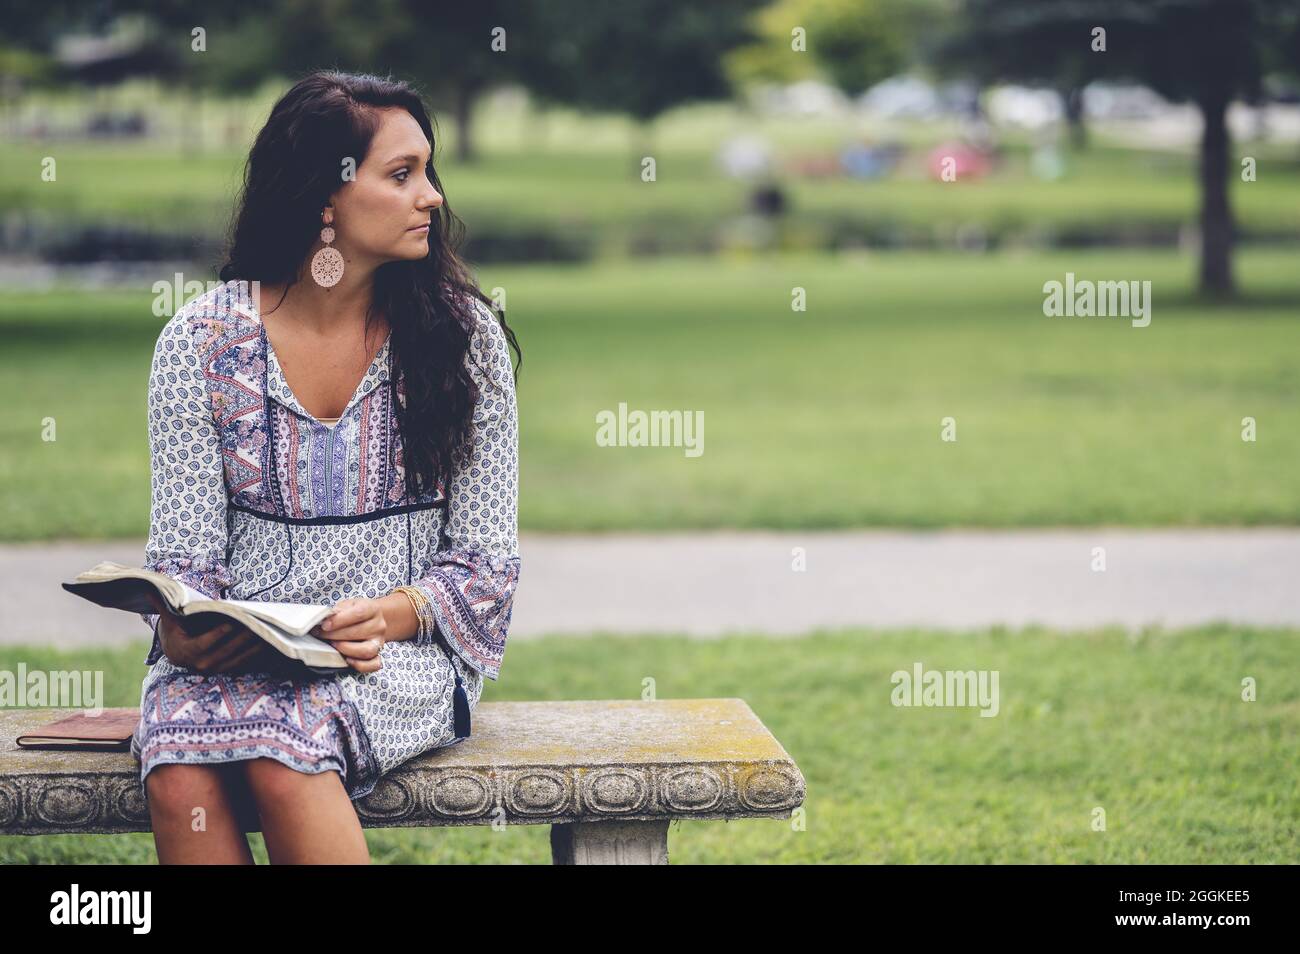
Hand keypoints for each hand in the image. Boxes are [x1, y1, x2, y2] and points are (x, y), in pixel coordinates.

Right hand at [156, 609, 283, 674]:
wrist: (177, 654)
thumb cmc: (175, 630)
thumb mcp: (169, 618)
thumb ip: (163, 603)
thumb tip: (149, 586)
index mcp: (187, 651)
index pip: (205, 643)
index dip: (218, 634)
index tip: (231, 624)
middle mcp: (202, 663)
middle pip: (226, 650)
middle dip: (242, 637)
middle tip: (257, 623)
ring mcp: (216, 669)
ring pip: (238, 658)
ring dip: (254, 646)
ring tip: (268, 631)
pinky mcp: (227, 669)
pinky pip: (245, 662)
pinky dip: (257, 653)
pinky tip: (270, 642)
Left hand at [310, 597, 385, 673]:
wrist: (371, 620)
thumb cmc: (356, 613)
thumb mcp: (347, 605)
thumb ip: (337, 611)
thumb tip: (322, 619)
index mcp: (372, 609)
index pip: (358, 614)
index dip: (339, 621)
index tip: (325, 625)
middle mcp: (378, 626)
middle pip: (358, 632)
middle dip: (334, 635)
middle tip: (321, 635)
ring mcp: (379, 642)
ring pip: (366, 651)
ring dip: (345, 649)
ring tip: (333, 645)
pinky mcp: (378, 655)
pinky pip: (372, 665)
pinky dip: (359, 665)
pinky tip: (347, 659)